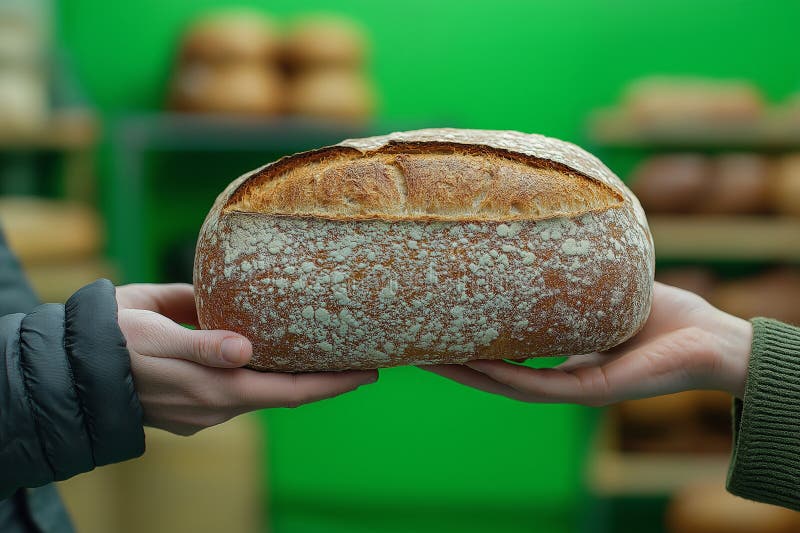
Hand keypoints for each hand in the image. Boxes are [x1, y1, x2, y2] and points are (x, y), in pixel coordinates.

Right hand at [116, 283, 377, 434]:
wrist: (70, 370)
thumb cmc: (113, 339)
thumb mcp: (154, 331)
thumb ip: (200, 344)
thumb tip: (245, 350)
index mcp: (214, 389)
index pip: (289, 392)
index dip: (331, 385)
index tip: (369, 374)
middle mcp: (217, 406)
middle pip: (284, 394)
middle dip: (325, 381)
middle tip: (362, 360)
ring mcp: (205, 410)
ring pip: (264, 392)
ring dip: (298, 377)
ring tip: (329, 353)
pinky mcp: (193, 404)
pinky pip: (242, 390)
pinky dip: (268, 375)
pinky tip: (276, 356)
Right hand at [421, 282, 752, 404]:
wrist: (714, 340)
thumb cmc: (667, 312)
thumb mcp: (606, 286)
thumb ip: (574, 270)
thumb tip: (539, 227)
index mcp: (562, 357)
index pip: (506, 354)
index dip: (468, 343)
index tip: (433, 324)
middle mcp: (561, 376)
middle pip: (496, 373)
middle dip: (453, 360)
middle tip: (411, 343)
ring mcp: (574, 387)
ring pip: (508, 385)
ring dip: (467, 373)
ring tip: (428, 357)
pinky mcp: (593, 391)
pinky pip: (540, 384)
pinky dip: (505, 375)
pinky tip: (475, 362)